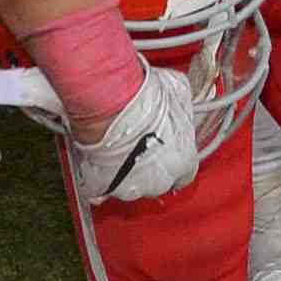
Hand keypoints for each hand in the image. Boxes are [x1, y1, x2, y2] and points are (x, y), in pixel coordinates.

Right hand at [69, 59, 200, 202]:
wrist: (111, 100)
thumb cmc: (145, 97)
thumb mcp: (178, 92)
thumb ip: (181, 108)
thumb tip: (178, 102)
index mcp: (184, 161)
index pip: (185, 174)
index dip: (173, 161)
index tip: (165, 152)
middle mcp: (159, 181)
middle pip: (157, 182)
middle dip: (149, 167)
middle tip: (138, 145)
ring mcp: (129, 187)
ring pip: (129, 187)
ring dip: (124, 173)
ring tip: (115, 150)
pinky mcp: (102, 187)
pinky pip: (99, 188)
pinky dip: (98, 178)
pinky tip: (95, 161)